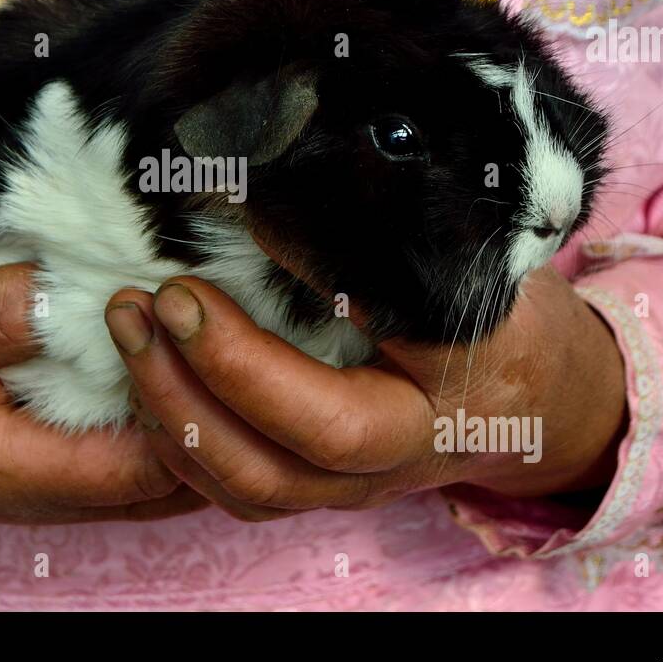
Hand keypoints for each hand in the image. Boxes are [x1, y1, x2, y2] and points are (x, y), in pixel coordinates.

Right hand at [0, 263, 204, 522]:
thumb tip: (79, 290)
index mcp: (22, 475)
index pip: (152, 466)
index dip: (193, 403)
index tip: (201, 329)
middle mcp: (46, 496)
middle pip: (170, 482)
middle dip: (206, 419)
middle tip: (224, 337)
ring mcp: (47, 484)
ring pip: (153, 474)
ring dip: (185, 417)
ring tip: (207, 345)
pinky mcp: (42, 460)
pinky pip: (123, 453)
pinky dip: (154, 414)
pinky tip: (165, 360)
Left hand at [103, 266, 626, 521]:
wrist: (534, 394)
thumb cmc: (502, 303)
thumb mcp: (481, 251)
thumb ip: (399, 226)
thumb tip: (277, 167)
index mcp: (462, 379)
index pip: (377, 357)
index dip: (279, 326)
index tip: (230, 237)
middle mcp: (408, 450)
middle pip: (298, 449)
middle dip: (207, 377)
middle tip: (150, 298)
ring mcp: (361, 484)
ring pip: (255, 484)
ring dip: (175, 411)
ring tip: (127, 325)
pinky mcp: (322, 492)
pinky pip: (237, 494)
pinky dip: (178, 444)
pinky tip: (143, 378)